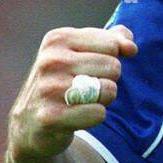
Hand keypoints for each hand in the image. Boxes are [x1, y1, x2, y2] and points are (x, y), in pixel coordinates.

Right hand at [7, 25, 136, 161]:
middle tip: (85, 89)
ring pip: (109, 90)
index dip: (111, 60)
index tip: (91, 68)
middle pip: (113, 67)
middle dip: (107, 81)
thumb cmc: (64, 82)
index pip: (113, 44)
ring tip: (81, 101)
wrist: (31, 123)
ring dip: (103, 100)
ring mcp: (49, 89)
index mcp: (58, 39)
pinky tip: (76, 116)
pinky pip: (98, 114)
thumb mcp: (81, 53)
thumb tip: (131, 47)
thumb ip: (111, 41)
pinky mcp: (51, 117)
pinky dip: (94, 117)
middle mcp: (51, 60)